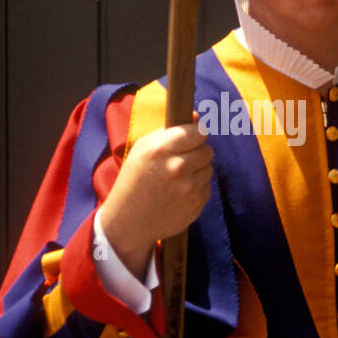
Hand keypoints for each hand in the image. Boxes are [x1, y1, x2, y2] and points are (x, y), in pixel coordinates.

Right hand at [97, 116, 213, 278]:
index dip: (196, 134)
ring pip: (209, 169)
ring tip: (177, 179)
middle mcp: (177, 167)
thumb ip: (169, 130)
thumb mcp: (142, 149)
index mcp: (161, 149)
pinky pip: (206, 188)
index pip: (198, 132)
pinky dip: (197, 188)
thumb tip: (195, 116)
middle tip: (183, 160)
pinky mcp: (196, 205)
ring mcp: (188, 188)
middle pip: (207, 150)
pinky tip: (179, 193)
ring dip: (197, 171)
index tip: (192, 137)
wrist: (128, 221)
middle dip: (198, 152)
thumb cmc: (134, 179)